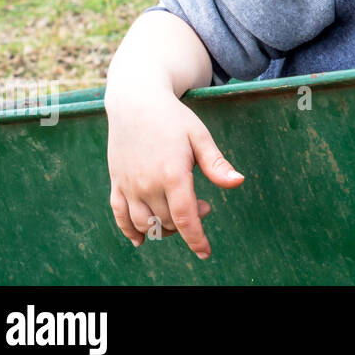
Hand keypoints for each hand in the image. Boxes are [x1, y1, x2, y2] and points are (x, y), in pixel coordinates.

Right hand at [106, 87, 244, 259]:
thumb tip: (238, 183)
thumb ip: (217, 164)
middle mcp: (147, 184)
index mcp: (173, 174)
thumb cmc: (173, 118)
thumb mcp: (200, 137)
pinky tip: (141, 239)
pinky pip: (119, 216)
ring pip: (144, 224)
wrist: (135, 101)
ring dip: (163, 228)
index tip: (206, 253)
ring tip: (179, 213)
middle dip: (188, 224)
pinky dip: (129, 231)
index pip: (186, 218)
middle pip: (167, 222)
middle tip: (204, 205)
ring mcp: (128, 185)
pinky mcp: (116, 183)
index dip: (196, 239)